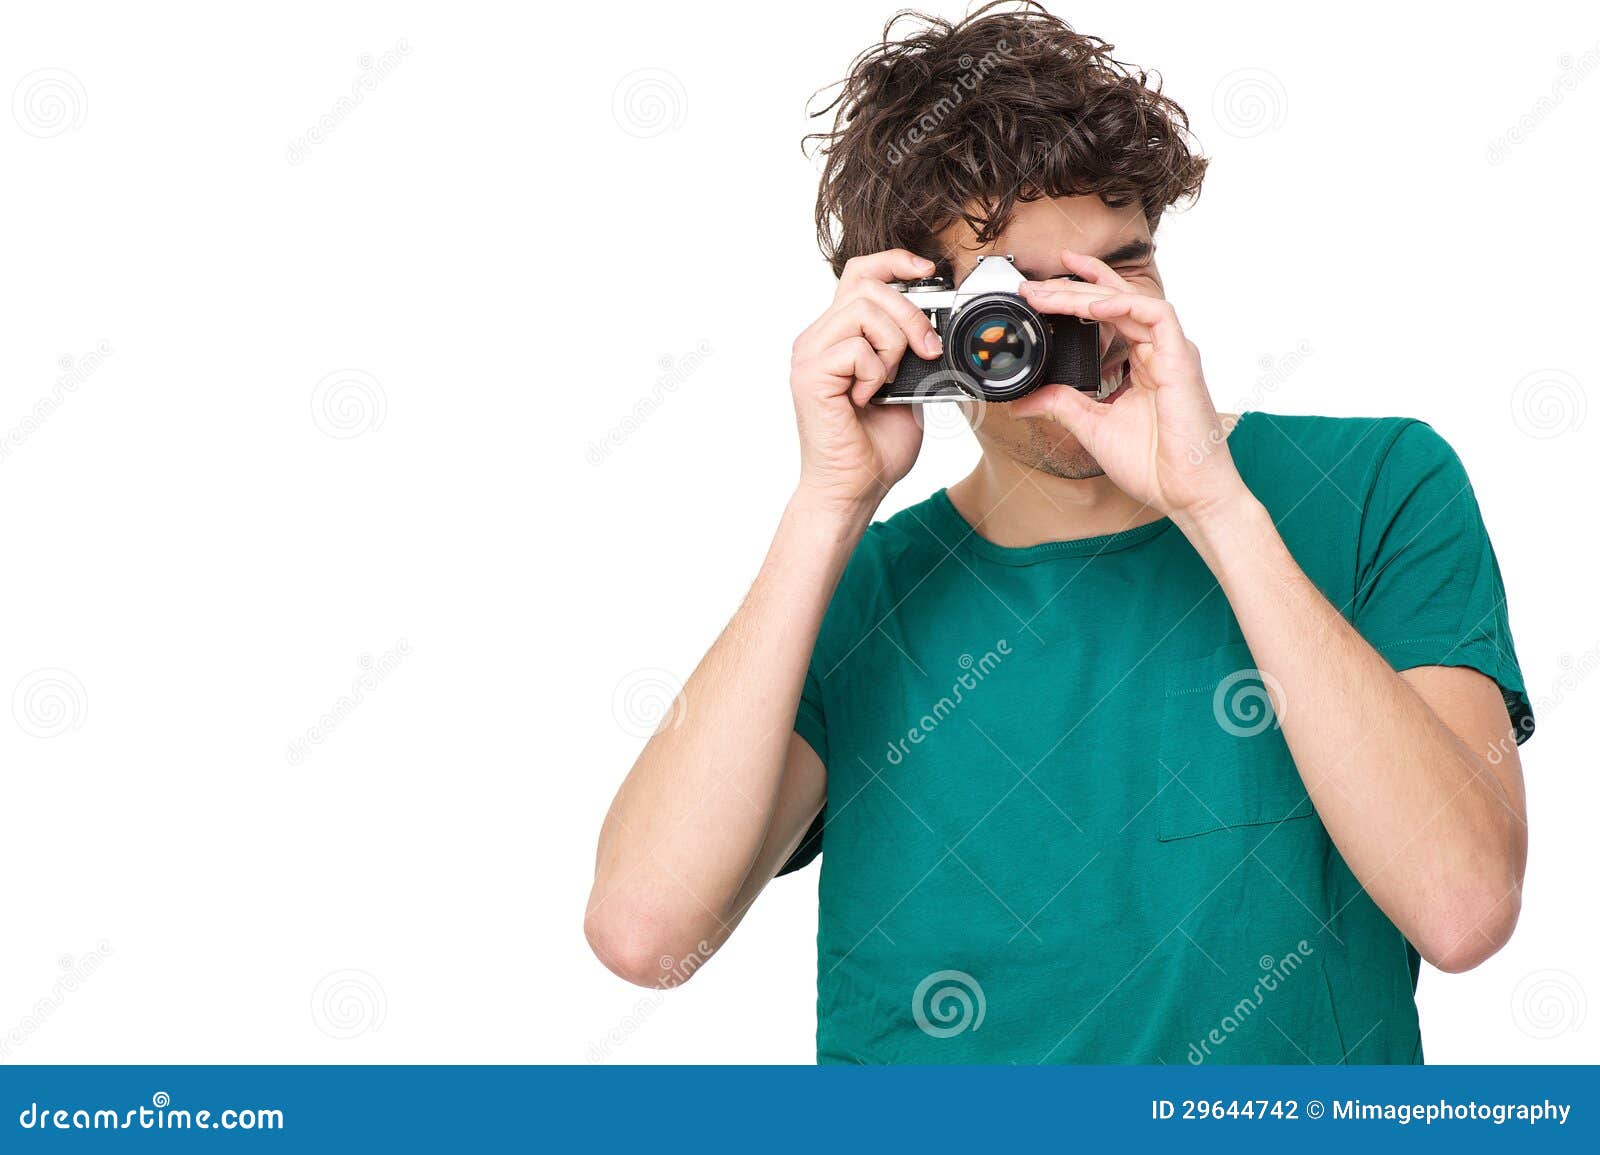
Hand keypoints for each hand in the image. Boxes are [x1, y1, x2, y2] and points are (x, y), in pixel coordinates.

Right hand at [789, 250, 943, 514]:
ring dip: (893, 345)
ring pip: (864, 310)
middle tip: (927, 352)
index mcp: (837, 335)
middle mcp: (817, 339)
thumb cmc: (874, 446)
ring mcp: (809, 355)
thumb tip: (937, 326)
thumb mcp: (906, 386)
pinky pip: (857, 348)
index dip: (894, 261)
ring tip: (887, 381)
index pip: (859, 274)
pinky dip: (876, 373)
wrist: (854, 489)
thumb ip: (910, 351)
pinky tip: (867, 399)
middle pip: (868, 287)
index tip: (928, 269)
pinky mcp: (809, 375)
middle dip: (910, 315)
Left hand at [1012, 249, 1249, 523]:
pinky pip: (1156, 315)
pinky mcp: (1181, 360)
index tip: (1039, 291)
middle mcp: (1158, 351)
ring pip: (1130, 301)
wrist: (1185, 493)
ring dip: (1088, 293)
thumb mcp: (1092, 427)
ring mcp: (1172, 352)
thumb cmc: (1153, 465)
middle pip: (1115, 300)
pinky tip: (1094, 306)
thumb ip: (1060, 405)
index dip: (1079, 294)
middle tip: (1033, 286)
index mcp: (1141, 363)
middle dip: (1071, 288)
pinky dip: (1124, 305)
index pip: (1110, 313)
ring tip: (1050, 294)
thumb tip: (1022, 401)